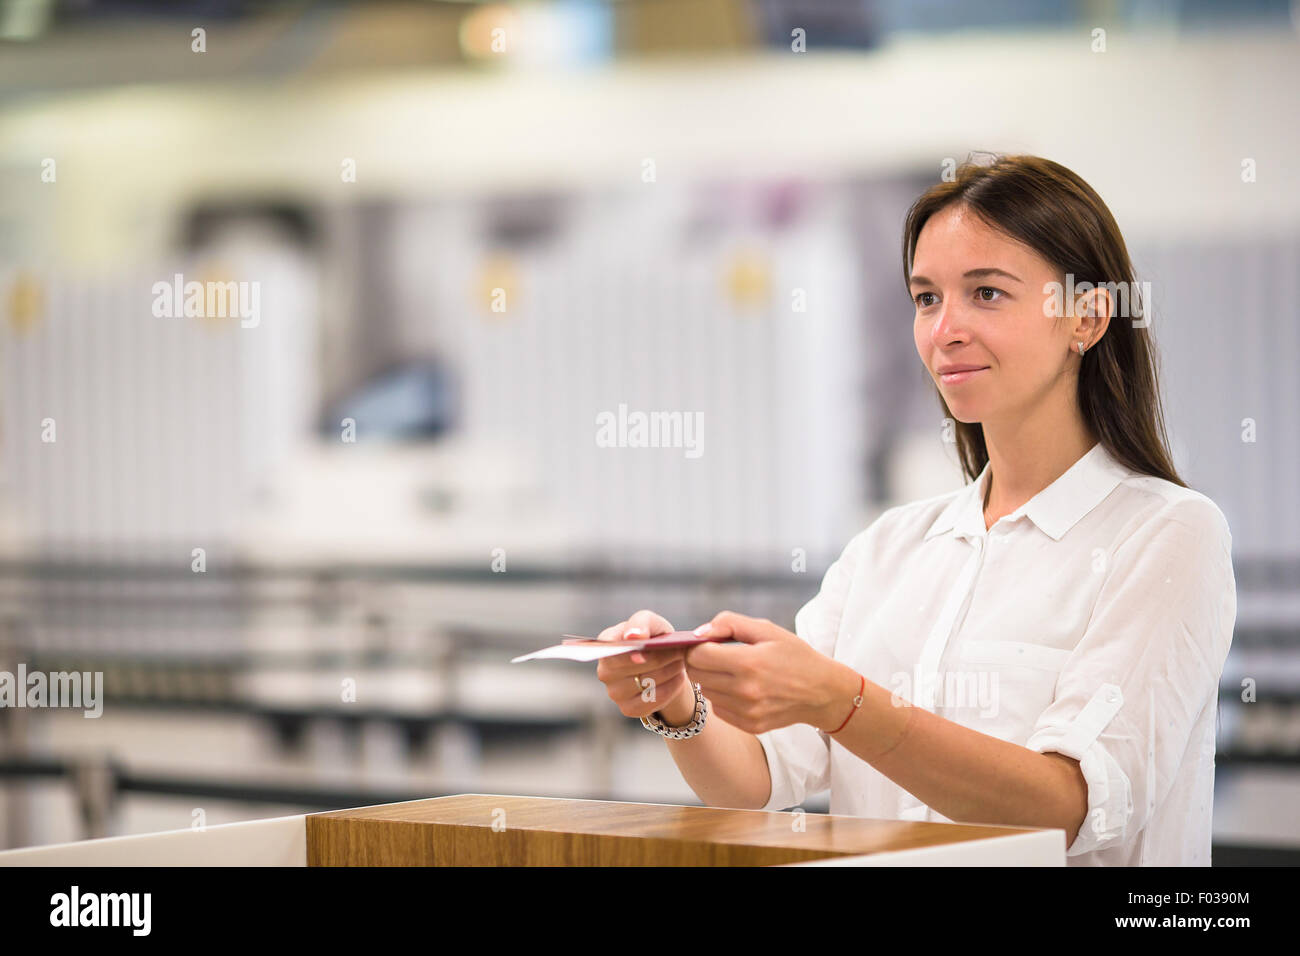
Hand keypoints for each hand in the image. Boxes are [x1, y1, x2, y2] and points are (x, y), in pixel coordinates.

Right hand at [594, 609, 694, 719]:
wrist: (664, 664)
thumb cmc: (654, 638)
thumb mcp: (652, 623)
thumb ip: (641, 623)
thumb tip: (633, 636)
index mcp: (606, 644)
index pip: (611, 648)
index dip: (627, 651)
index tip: (645, 650)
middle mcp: (604, 670)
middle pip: (636, 665)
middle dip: (662, 657)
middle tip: (679, 651)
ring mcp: (614, 692)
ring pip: (647, 683)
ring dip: (669, 672)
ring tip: (679, 663)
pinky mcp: (628, 709)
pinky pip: (652, 701)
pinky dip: (670, 689)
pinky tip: (677, 678)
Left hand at [682, 610, 855, 734]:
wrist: (822, 692)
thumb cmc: (794, 655)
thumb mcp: (767, 630)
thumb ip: (730, 623)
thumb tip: (698, 633)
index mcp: (749, 663)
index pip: (698, 655)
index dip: (697, 646)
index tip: (707, 643)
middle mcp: (745, 690)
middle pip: (696, 675)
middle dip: (700, 662)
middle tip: (715, 655)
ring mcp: (747, 711)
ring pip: (705, 692)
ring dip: (711, 679)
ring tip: (732, 671)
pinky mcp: (750, 725)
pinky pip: (718, 709)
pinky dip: (723, 697)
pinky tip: (740, 688)